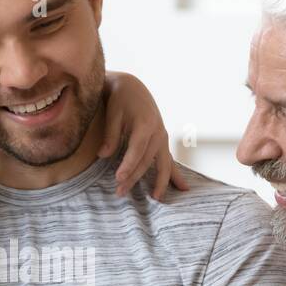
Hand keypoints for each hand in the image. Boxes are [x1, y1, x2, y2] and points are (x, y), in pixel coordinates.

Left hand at [100, 71, 190, 199]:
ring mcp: (162, 138)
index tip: (118, 179)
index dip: (128, 165)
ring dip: (159, 182)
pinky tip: (182, 188)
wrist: (133, 87)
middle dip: (134, 178)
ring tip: (155, 199)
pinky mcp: (162, 142)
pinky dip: (174, 175)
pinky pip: (169, 161)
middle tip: (120, 193)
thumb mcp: (113, 113)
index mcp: (146, 124)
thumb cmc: (120, 98)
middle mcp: (158, 133)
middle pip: (147, 161)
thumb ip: (110, 135)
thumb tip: (103, 156)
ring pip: (163, 164)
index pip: (137, 150)